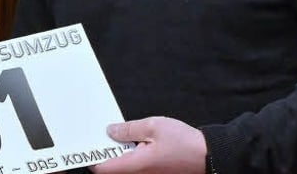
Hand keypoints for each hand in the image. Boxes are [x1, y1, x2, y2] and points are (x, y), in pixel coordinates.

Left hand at [89, 117, 206, 173]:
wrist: (209, 155)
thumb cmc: (185, 143)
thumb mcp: (154, 126)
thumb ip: (129, 129)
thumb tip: (111, 131)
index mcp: (136, 165)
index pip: (103, 168)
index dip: (92, 157)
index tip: (87, 144)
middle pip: (112, 168)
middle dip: (105, 153)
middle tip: (103, 134)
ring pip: (124, 167)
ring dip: (118, 154)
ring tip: (119, 135)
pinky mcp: (154, 173)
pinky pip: (135, 167)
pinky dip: (130, 156)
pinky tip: (135, 142)